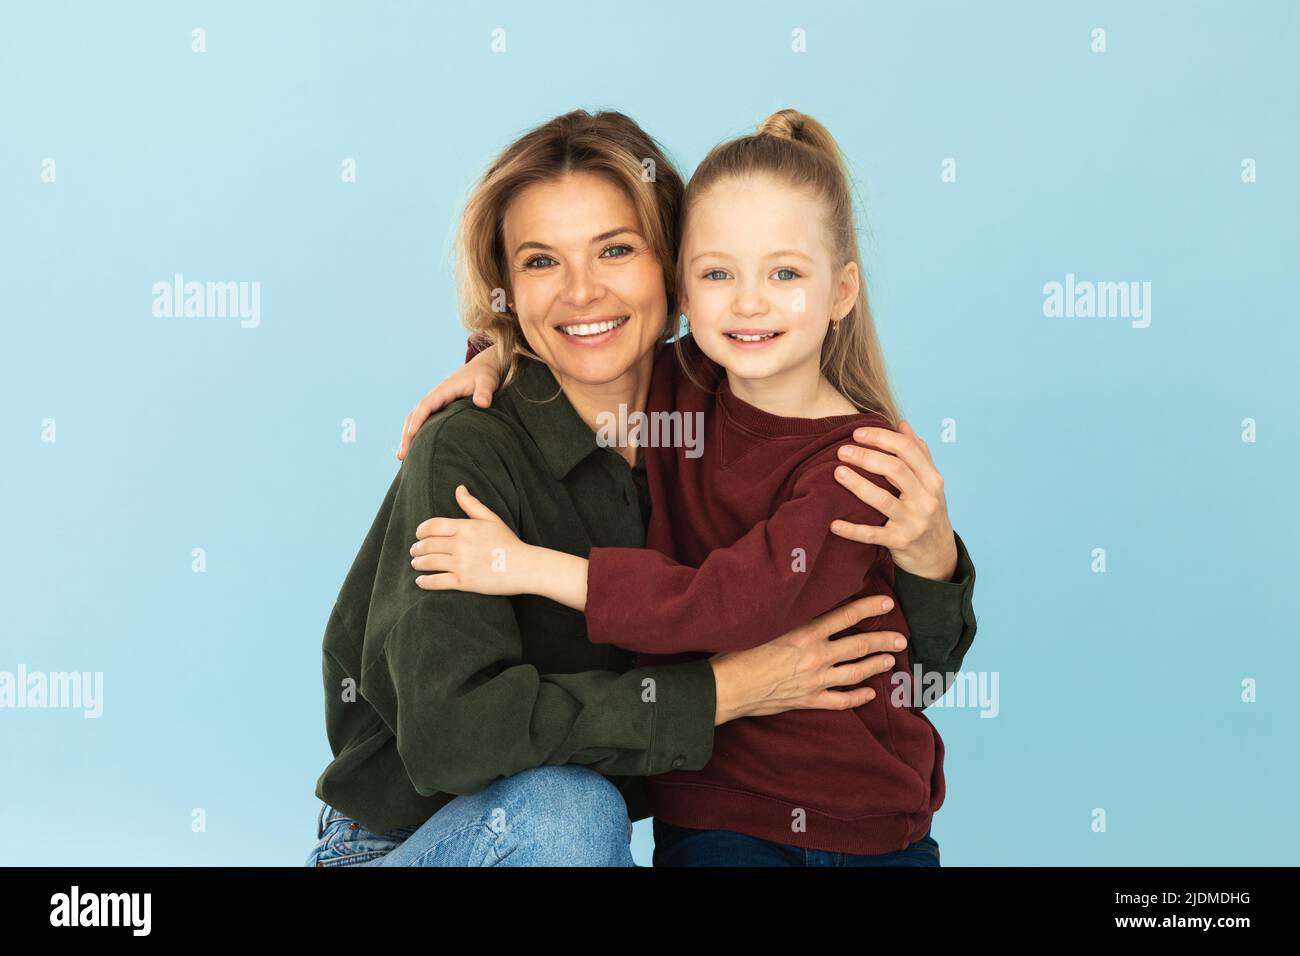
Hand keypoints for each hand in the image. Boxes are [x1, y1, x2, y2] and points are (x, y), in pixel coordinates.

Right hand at [396, 345, 502, 460]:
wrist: (485, 367)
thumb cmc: (486, 375)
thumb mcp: (487, 381)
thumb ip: (484, 391)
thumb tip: (483, 403)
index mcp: (444, 389)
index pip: (426, 405)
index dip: (418, 420)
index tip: (411, 434)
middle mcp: (436, 396)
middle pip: (415, 415)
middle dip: (407, 434)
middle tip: (401, 455)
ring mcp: (437, 402)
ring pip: (417, 419)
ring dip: (408, 436)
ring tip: (402, 457)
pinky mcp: (441, 408)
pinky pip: (425, 420)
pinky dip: (417, 433)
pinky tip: (417, 448)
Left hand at [410, 485, 535, 595]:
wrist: (524, 567)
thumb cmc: (508, 542)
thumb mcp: (491, 519)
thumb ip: (472, 504)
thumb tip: (459, 488)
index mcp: (466, 527)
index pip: (432, 526)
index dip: (421, 530)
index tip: (419, 535)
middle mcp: (460, 544)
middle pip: (428, 544)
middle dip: (417, 548)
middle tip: (414, 551)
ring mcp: (461, 564)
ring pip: (429, 562)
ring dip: (418, 563)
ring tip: (415, 563)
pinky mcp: (463, 582)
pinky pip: (437, 582)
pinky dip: (425, 581)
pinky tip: (420, 581)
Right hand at [709, 595, 906, 723]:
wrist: (728, 686)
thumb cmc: (739, 651)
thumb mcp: (766, 624)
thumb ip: (790, 617)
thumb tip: (805, 603)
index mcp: (806, 633)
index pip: (846, 616)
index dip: (869, 609)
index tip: (886, 604)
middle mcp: (816, 656)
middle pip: (858, 645)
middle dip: (883, 640)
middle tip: (901, 638)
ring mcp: (815, 680)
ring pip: (855, 672)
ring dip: (875, 666)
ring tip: (890, 660)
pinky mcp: (808, 700)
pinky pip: (840, 700)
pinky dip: (857, 697)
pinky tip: (869, 694)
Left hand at [829, 420, 957, 581]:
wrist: (938, 555)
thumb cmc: (929, 511)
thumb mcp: (931, 484)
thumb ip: (918, 454)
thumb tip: (902, 424)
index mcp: (932, 480)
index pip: (907, 449)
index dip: (881, 437)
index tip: (857, 433)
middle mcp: (926, 500)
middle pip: (894, 470)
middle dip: (866, 456)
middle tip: (841, 451)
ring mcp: (913, 522)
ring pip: (882, 500)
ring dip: (857, 484)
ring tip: (837, 472)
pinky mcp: (899, 542)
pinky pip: (872, 535)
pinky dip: (852, 530)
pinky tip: (834, 523)